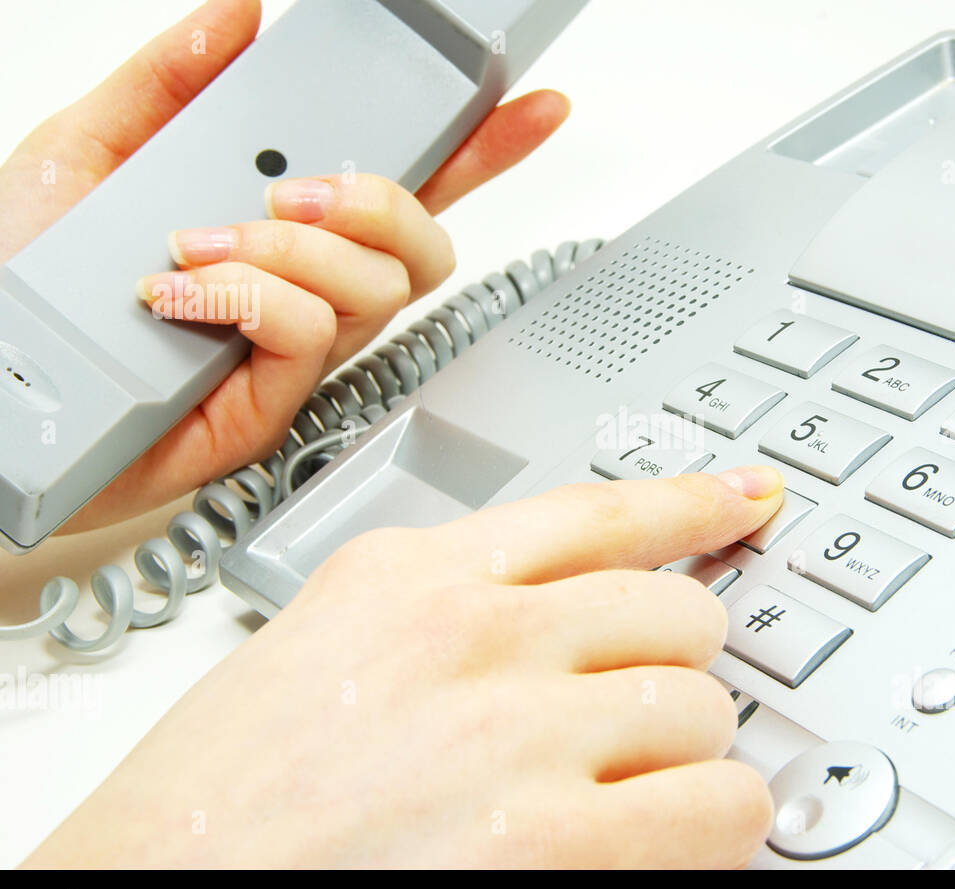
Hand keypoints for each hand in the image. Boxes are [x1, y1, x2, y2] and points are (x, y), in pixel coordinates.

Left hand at [0, 0, 569, 531]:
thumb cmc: (27, 278)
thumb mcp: (91, 148)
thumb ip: (171, 81)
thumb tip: (238, 17)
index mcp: (285, 227)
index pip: (413, 188)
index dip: (481, 148)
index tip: (527, 103)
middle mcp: (306, 292)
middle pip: (426, 250)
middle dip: (385, 201)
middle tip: (300, 187)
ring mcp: (292, 354)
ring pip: (377, 290)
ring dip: (293, 247)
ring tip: (199, 240)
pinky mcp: (267, 407)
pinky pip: (310, 333)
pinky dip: (250, 295)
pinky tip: (181, 293)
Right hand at [25, 466, 785, 867]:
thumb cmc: (219, 804)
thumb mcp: (321, 650)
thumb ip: (448, 614)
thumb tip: (568, 622)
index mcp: (409, 578)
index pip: (597, 511)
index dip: (691, 503)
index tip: (742, 497)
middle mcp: (472, 636)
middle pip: (677, 612)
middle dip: (671, 669)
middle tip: (635, 721)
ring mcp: (518, 733)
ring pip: (706, 708)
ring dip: (682, 759)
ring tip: (618, 799)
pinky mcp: (554, 843)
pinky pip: (719, 808)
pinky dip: (709, 831)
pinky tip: (655, 845)